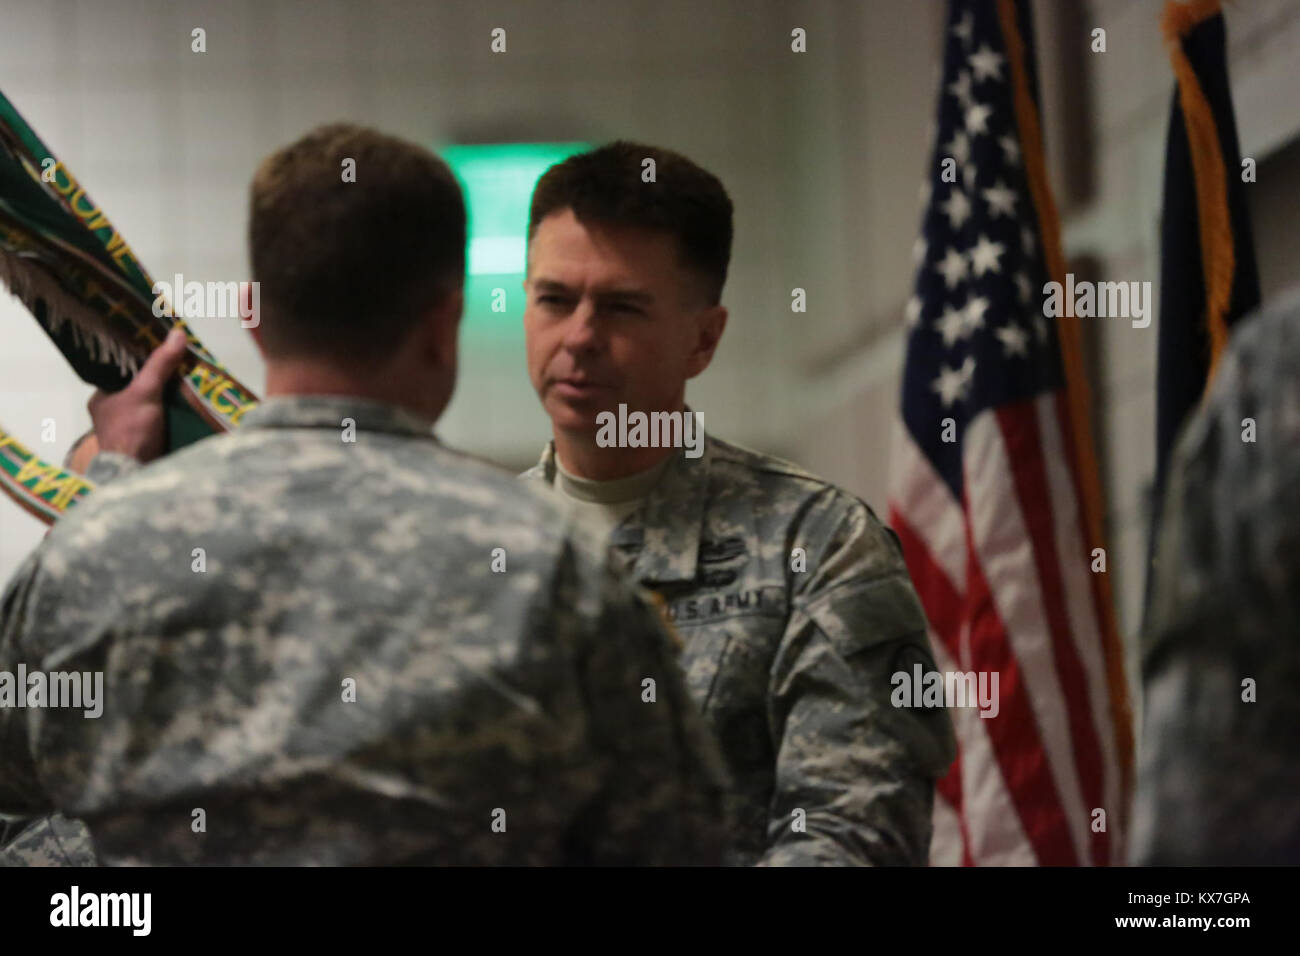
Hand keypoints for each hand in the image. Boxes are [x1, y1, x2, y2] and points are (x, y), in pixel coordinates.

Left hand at [87, 327, 189, 462]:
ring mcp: (128, 429)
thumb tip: (178, 333)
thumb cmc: (131, 430)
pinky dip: (173, 413)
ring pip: (150, 403)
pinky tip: (189, 403)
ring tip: (190, 378)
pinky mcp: (144, 443)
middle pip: (138, 386)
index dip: (140, 357)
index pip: (121, 370)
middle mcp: (111, 412)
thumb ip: (160, 364)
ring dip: (168, 396)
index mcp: (101, 398)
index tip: (160, 346)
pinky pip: (160, 420)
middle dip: (158, 377)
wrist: (135, 474)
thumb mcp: (145, 391)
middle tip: (180, 360)